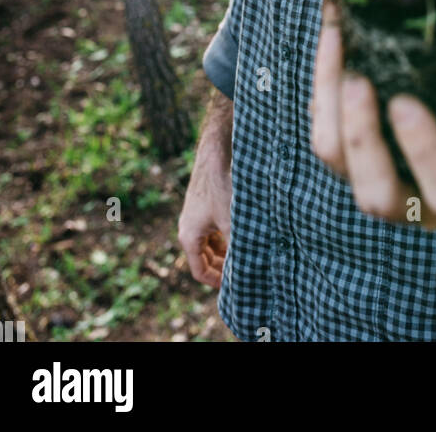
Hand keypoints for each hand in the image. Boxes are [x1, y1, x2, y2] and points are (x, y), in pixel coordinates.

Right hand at [178, 130, 232, 288]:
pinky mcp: (204, 200)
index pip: (200, 272)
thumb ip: (237, 248)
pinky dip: (225, 233)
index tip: (237, 285)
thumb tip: (248, 269)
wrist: (218, 150)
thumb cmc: (223, 186)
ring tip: (247, 251)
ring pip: (209, 241)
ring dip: (225, 249)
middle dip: (223, 266)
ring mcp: (195, 213)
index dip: (218, 282)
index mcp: (189, 237)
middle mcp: (188, 226)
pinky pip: (212, 226)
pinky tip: (243, 229)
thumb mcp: (232, 222)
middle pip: (204, 258)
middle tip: (245, 270)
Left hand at [310, 0, 435, 230]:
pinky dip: (322, 84)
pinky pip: (323, 131)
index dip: (423, 153)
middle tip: (360, 80)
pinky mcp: (348, 154)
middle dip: (363, 139)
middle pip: (378, 196)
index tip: (406, 101)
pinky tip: (335, 35)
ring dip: (332, 108)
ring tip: (342, 49)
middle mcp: (418, 202)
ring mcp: (376, 179)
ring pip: (338, 163)